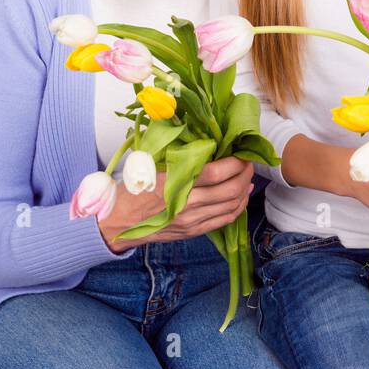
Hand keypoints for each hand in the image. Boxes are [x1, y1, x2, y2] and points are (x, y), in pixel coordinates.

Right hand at [100, 155, 253, 252]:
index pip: (216, 173)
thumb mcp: (150, 164)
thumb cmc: (135, 187)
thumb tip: (204, 137)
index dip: (235, 163)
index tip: (241, 152)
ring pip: (230, 206)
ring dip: (244, 189)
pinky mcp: (193, 231)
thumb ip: (176, 153)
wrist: (120, 221)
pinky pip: (224, 220)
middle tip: (248, 162)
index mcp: (174, 184)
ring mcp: (191, 221)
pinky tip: (242, 196)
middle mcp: (186, 205)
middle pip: (229, 190)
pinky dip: (238, 207)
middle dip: (245, 174)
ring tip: (247, 176)